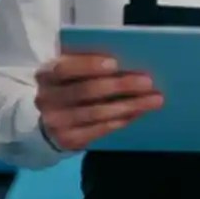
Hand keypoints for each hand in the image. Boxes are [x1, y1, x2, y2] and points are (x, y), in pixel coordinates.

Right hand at [34, 54, 163, 151]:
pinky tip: (137, 112)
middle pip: (86, 91)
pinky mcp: (68, 140)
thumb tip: (126, 58)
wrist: (46, 119)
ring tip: (153, 100)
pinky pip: (99, 130)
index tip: (115, 63)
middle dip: (120, 85)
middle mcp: (46, 99)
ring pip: (97, 113)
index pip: (65, 68)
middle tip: (148, 81)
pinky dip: (120, 120)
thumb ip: (86, 62)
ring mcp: (56, 122)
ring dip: (128, 106)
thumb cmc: (67, 85)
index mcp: (46, 74)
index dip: (89, 65)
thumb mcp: (68, 69)